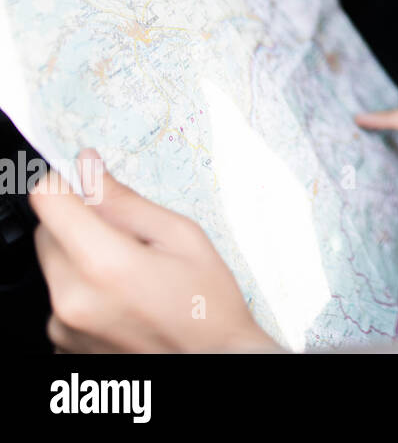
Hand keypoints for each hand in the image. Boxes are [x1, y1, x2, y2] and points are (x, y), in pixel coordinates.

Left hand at [31, 149, 278, 352]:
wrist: (215, 364)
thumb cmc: (210, 306)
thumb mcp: (182, 237)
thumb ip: (127, 201)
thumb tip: (88, 168)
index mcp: (104, 264)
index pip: (48, 200)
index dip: (67, 183)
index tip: (88, 183)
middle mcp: (72, 298)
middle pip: (47, 232)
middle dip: (80, 223)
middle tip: (130, 239)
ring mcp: (63, 326)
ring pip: (53, 265)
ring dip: (81, 257)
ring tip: (132, 277)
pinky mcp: (62, 343)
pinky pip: (59, 297)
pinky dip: (83, 290)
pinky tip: (123, 301)